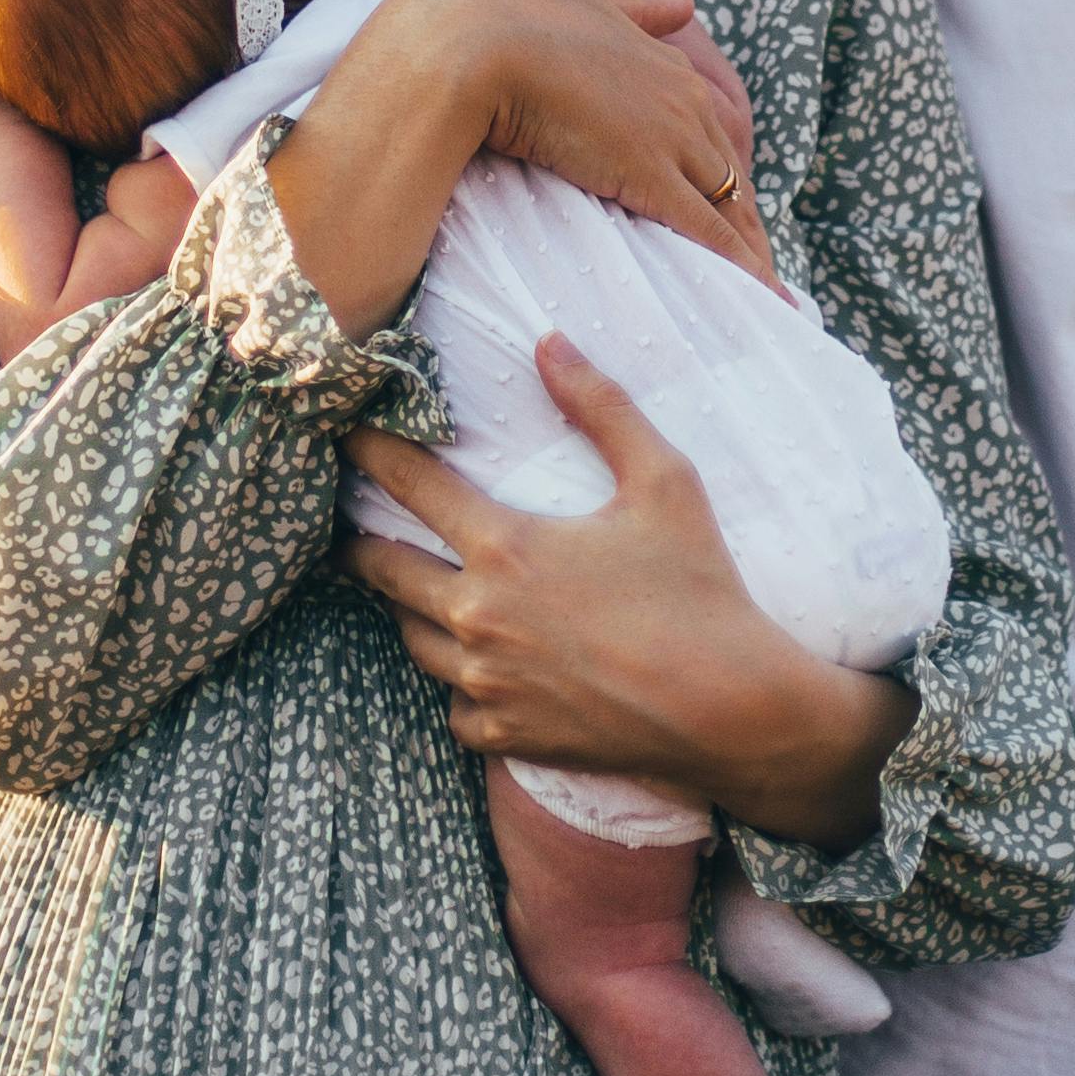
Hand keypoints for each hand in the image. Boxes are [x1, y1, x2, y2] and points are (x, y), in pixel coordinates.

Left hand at [340, 335, 909, 845]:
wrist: (729, 707)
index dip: (370, 452)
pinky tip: (477, 668)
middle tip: (349, 527)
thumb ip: (601, 406)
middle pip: (384, 569)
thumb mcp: (663, 481)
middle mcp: (477, 617)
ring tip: (412, 591)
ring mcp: (486, 683)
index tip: (345, 435)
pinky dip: (459, 685)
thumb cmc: (699, 589)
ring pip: (412, 640)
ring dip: (409, 610)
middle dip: (361, 542)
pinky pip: (454, 706)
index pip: (409, 484)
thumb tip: (549, 341)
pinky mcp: (506, 735)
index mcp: (504, 548)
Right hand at [455, 0, 770, 275]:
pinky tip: (757, 295)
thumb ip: (636, 5)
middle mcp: (684, 100)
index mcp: (667, 64)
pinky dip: (738, 266)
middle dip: (745, 221)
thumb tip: (687, 4)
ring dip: (750, 252)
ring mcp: (673, 138)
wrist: (479, 39)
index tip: (727, 206)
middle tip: (757, 266)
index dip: (718, 173)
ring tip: (768, 295)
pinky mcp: (652, 176)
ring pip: (729, 205)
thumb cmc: (510, 15)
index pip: (709, 132)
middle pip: (730, 173)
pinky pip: (709, 231)